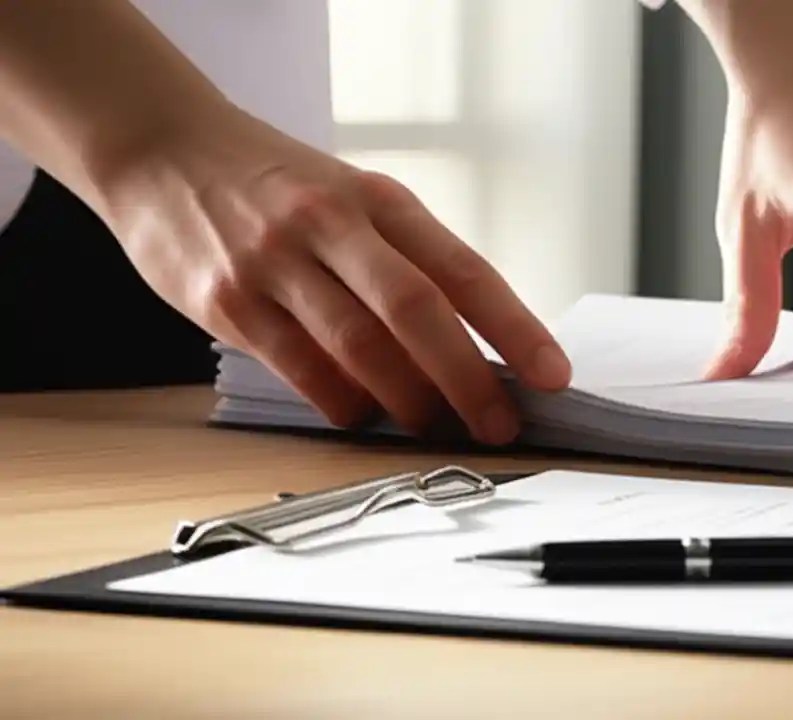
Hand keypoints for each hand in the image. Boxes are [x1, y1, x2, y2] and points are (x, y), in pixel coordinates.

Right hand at [95, 106, 570, 442]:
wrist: (163, 149)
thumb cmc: (276, 186)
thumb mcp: (352, 197)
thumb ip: (404, 261)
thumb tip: (474, 345)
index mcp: (379, 199)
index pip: (463, 270)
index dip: (515, 327)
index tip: (551, 374)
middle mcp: (331, 225)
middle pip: (417, 311)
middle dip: (468, 379)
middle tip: (499, 423)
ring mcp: (276, 263)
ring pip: (360, 348)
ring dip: (410, 400)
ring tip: (436, 424)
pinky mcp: (229, 302)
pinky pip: (302, 369)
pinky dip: (344, 402)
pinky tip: (365, 413)